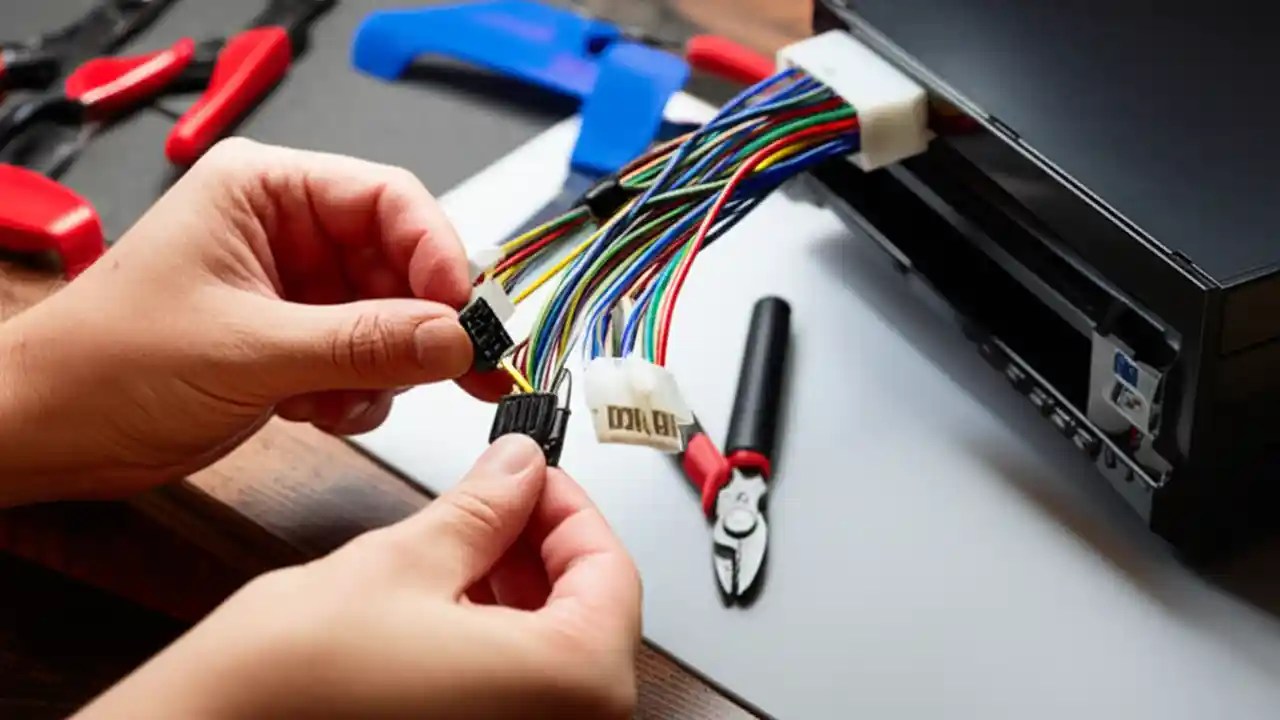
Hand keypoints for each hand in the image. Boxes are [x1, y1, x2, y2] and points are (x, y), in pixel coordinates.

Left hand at [0, 139, 510, 503]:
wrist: (49, 432)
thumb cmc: (106, 364)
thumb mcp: (249, 350)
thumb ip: (362, 343)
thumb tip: (454, 337)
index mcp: (265, 190)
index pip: (387, 198)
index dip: (437, 251)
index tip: (465, 310)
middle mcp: (285, 231)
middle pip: (400, 261)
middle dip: (421, 322)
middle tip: (461, 368)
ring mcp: (293, 288)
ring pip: (391, 317)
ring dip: (383, 368)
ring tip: (342, 397)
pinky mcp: (295, 339)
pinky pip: (367, 358)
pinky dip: (359, 392)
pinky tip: (316, 411)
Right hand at [76, 436, 642, 719]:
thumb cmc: (286, 685)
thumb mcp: (403, 562)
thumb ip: (483, 509)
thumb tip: (521, 468)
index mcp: (568, 684)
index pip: (613, 572)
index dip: (571, 508)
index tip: (535, 472)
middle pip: (591, 614)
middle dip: (544, 545)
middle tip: (498, 495)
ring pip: (555, 653)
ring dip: (522, 589)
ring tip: (467, 540)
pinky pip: (518, 689)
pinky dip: (500, 639)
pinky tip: (452, 600)